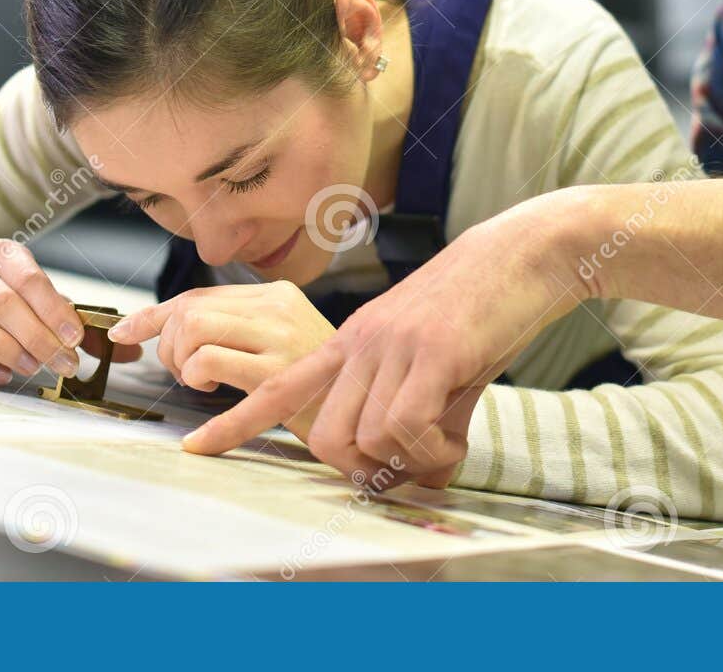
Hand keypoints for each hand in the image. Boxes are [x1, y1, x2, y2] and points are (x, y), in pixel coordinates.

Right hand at [0, 238, 137, 384]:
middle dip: (38, 336)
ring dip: (7, 349)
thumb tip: (130, 352)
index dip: (53, 309)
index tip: (74, 337)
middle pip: (2, 302)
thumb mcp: (47, 305)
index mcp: (4, 255)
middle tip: (64, 363)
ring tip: (35, 368)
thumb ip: (85, 326)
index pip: (29, 277)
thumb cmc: (14, 305)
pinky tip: (4, 375)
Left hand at [107, 281, 335, 440]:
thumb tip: (171, 328)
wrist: (373, 409)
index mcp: (277, 295)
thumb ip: (238, 329)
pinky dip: (198, 406)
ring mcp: (280, 340)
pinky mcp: (280, 374)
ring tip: (205, 388)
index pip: (198, 296)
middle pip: (191, 314)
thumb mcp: (284, 342)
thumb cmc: (323, 384)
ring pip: (196, 336)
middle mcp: (278, 309)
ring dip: (184, 370)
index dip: (154, 316)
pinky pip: (212, 371)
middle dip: (169, 349)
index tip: (125, 332)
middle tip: (187, 377)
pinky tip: (200, 439)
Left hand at [174, 192, 592, 485]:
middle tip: (407, 467)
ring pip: (365, 438)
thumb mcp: (429, 352)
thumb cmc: (481, 305)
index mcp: (354, 338)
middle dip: (360, 468)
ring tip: (443, 448)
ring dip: (406, 462)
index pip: (279, 382)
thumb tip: (418, 464)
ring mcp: (396, 346)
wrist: (523, 254)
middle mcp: (364, 341)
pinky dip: (430, 452)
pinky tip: (454, 441)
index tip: (199, 446)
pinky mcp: (432, 353)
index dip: (237, 420)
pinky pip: (405, 428)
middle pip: (325, 434)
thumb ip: (412, 401)